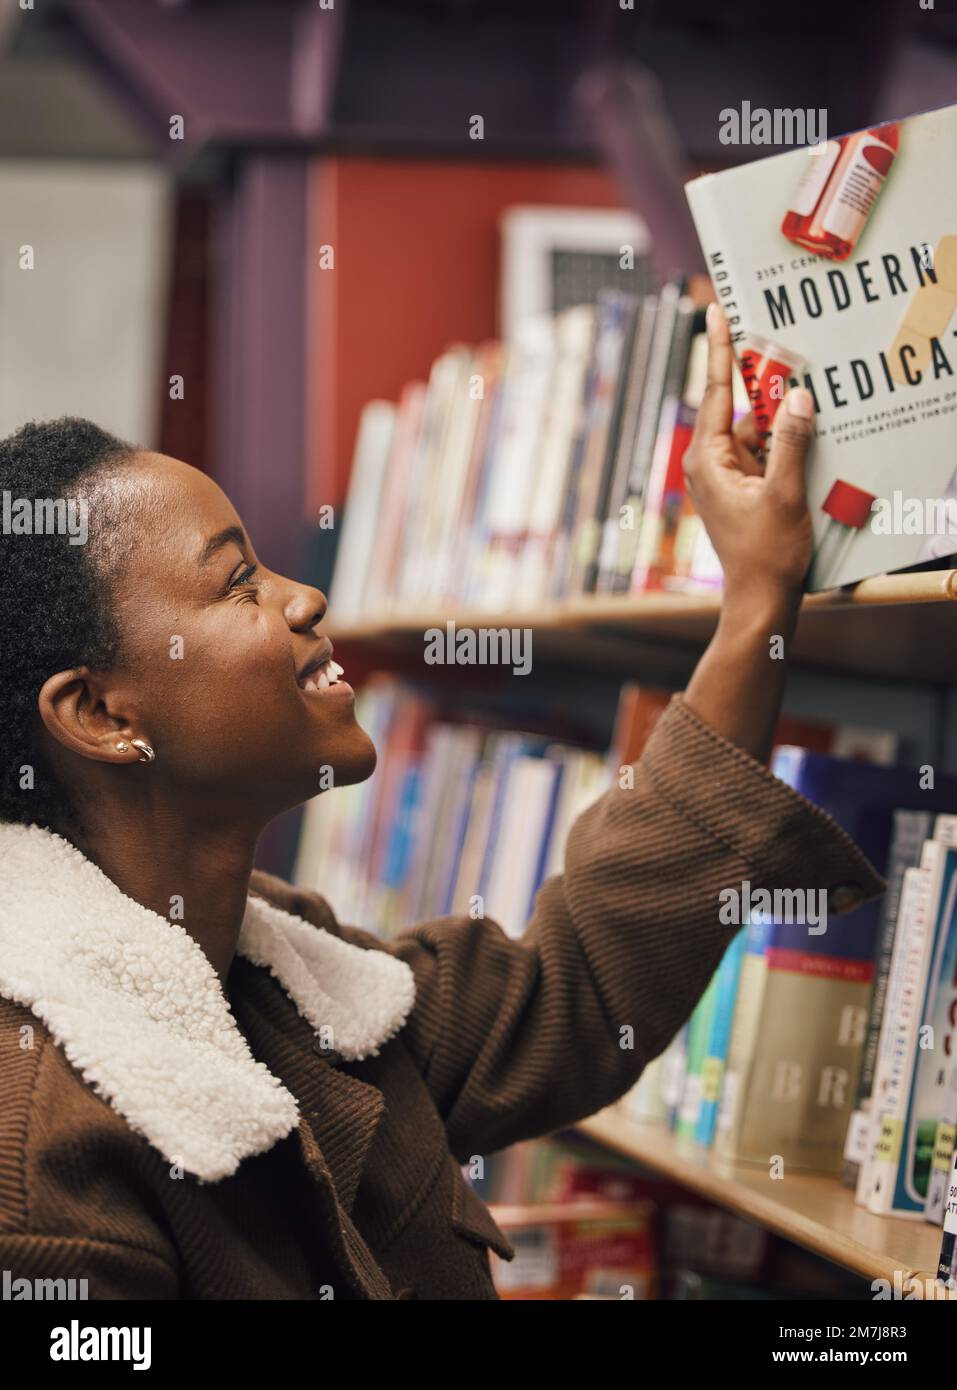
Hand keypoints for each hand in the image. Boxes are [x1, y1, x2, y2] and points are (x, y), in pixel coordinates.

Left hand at [683, 303, 814, 611]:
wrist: (760, 599)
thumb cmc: (766, 554)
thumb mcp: (786, 494)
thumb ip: (792, 442)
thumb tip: (796, 397)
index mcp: (706, 459)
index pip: (714, 391)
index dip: (718, 348)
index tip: (714, 311)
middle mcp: (708, 462)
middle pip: (739, 407)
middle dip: (766, 386)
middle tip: (789, 355)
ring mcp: (724, 474)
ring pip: (756, 430)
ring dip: (782, 422)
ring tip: (806, 416)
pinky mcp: (740, 486)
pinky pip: (763, 450)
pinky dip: (784, 444)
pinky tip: (808, 439)